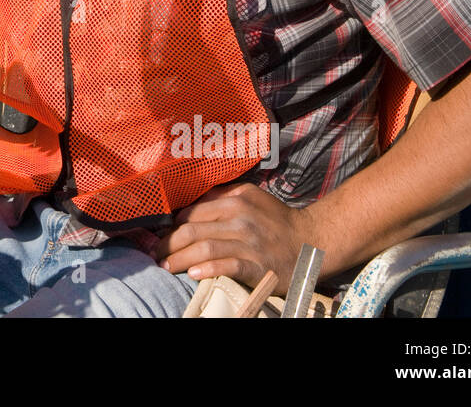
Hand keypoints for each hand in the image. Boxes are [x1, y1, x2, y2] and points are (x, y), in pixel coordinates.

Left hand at [150, 183, 317, 293]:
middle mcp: (240, 219)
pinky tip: (193, 274)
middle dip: (169, 244)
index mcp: (236, 201)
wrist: (312, 241)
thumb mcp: (252, 196)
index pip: (193, 212)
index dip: (173, 225)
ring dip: (180, 259)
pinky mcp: (257, 265)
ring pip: (204, 247)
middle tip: (157, 255)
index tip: (162, 236)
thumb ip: (223, 195)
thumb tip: (191, 202)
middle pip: (193, 230)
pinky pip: (227, 266)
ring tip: (167, 267)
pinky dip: (207, 269)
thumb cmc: (277, 220)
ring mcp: (249, 242)